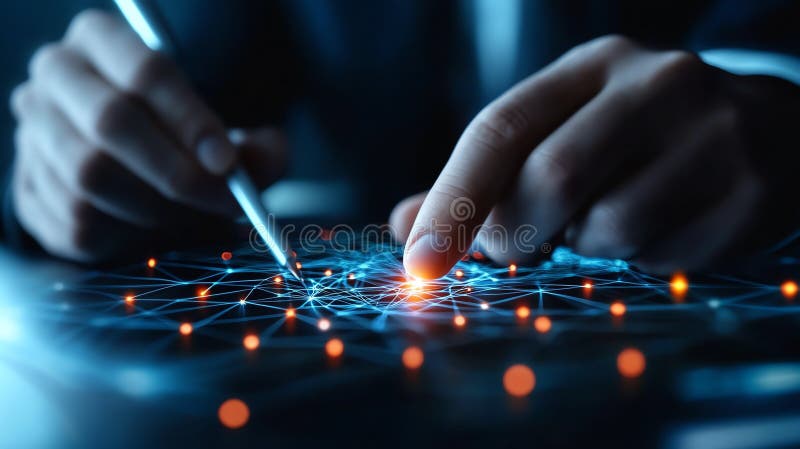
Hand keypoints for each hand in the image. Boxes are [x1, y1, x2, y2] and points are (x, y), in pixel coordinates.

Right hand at [9, 10, 284, 261]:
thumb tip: (269, 158)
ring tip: (199, 220)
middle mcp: (57, 77)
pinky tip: (162, 231)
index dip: (192, 121)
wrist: (114, 158)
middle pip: (111, 122)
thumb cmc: (175, 137)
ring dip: (158, 209)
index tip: (227, 163)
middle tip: (224, 204)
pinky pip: (78, 221)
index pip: (147, 72)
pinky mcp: (27, 187)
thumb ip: (252, 146)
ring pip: (90, 176)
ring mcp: (32, 131)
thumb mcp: (218, 131)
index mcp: (102, 40)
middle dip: (178, 173)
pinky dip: (130, 236)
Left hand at [392, 35, 799, 277]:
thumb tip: (402, 225)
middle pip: (551, 179)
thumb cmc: (635, 138)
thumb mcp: (562, 131)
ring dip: (586, 248)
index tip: (419, 263)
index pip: (501, 129)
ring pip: (609, 228)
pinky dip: (639, 261)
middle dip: (516, 235)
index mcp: (592, 67)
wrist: (765, 128)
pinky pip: (663, 256)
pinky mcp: (750, 191)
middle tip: (514, 251)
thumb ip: (481, 179)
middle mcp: (656, 85)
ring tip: (605, 223)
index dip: (452, 200)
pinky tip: (659, 229)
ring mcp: (713, 135)